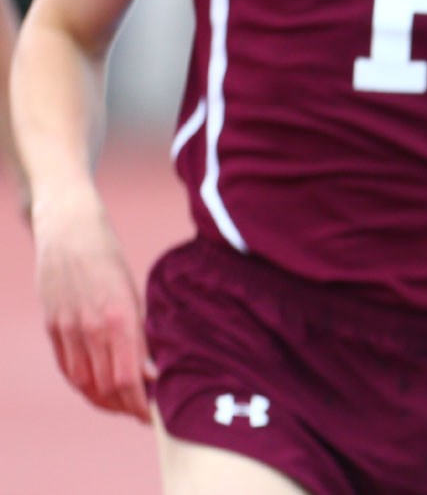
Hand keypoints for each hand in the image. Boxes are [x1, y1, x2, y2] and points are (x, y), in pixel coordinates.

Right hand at [33, 198, 153, 421]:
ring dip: (106, 401)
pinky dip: (84, 386)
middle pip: (106, 386)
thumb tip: (155, 365)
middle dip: (128, 406)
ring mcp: (66, 329)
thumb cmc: (111, 256)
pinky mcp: (52, 327)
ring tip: (126, 407)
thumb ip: (142, 328)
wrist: (68, 230)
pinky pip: (68, 368)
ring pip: (84, 382)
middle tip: (147, 414)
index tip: (157, 412)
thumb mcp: (136, 290)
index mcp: (118, 317)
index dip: (141, 402)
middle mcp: (90, 328)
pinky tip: (100, 391)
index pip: (128, 377)